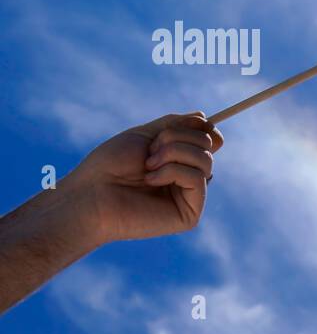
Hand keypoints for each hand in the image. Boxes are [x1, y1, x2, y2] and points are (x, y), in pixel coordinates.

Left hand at [65, 112, 224, 243]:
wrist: (90, 194)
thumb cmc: (110, 165)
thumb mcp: (144, 135)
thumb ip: (175, 125)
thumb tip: (206, 118)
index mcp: (178, 161)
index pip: (208, 140)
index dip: (206, 129)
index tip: (196, 122)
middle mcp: (187, 179)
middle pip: (208, 145)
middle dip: (177, 138)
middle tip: (149, 152)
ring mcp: (190, 197)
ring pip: (206, 160)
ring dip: (173, 153)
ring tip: (147, 166)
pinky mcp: (190, 214)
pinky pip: (198, 178)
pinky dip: (172, 171)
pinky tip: (150, 180)